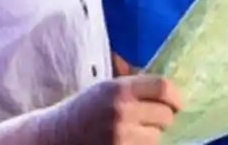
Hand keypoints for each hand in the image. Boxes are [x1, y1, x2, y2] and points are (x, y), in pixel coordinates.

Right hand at [62, 75, 182, 144]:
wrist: (50, 138)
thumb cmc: (83, 111)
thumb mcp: (106, 89)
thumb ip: (136, 88)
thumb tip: (171, 91)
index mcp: (119, 89)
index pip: (164, 88)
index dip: (176, 97)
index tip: (177, 103)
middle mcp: (121, 111)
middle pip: (165, 115)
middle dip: (163, 118)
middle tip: (152, 120)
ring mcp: (119, 136)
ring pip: (156, 137)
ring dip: (151, 136)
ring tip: (133, 134)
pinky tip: (127, 143)